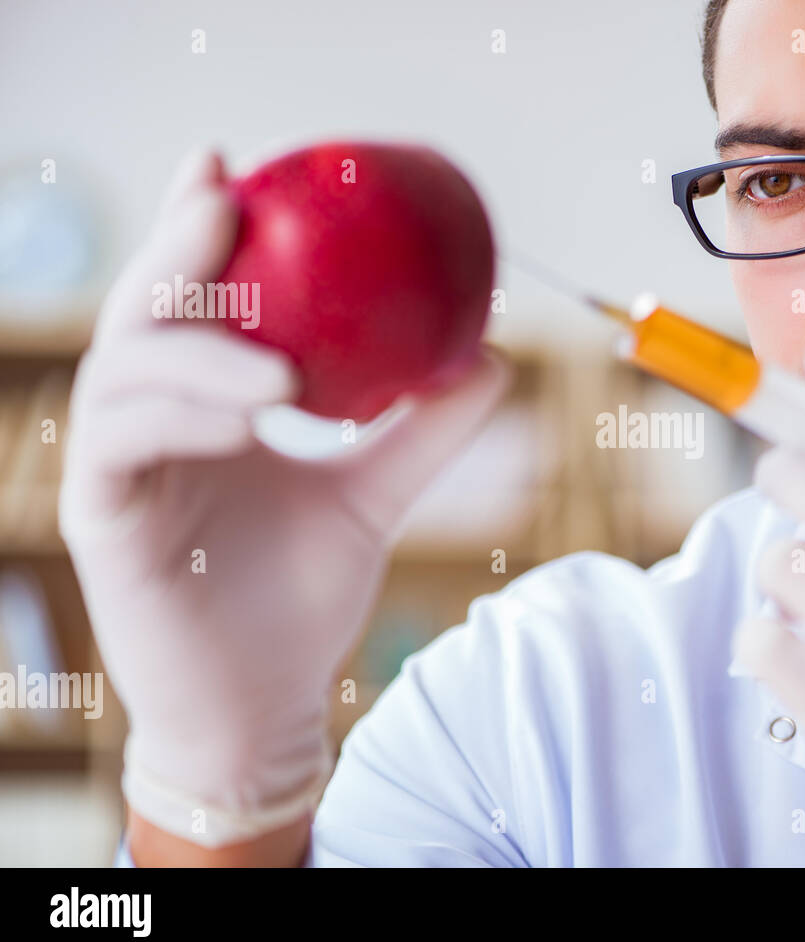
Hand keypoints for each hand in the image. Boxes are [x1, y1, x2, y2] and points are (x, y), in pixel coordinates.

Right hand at [59, 149, 510, 846]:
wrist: (263, 705)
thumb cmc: (300, 599)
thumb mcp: (373, 496)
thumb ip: (424, 429)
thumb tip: (493, 354)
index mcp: (201, 402)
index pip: (189, 298)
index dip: (195, 225)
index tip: (234, 164)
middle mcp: (149, 421)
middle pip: (143, 311)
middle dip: (178, 251)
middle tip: (225, 204)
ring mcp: (118, 468)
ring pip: (125, 372)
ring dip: (197, 352)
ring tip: (278, 369)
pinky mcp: (102, 520)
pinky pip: (125, 447)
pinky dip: (181, 419)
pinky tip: (243, 417)